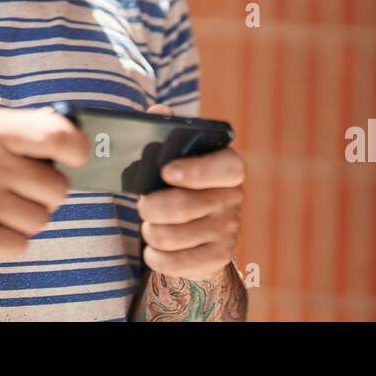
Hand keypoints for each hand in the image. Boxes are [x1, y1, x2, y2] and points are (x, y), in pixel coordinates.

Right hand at [0, 107, 89, 265]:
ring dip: (22, 220)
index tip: (72, 159)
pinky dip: (5, 243)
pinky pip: (21, 245)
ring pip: (41, 219)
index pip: (59, 134)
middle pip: (58, 187)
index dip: (75, 150)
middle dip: (41, 194)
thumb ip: (17, 130)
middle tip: (12, 192)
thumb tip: (68, 132)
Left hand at [137, 103, 245, 280]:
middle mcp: (233, 198)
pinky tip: (154, 247)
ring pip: (172, 236)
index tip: (166, 172)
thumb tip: (158, 112)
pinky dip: (155, 256)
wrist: (201, 232)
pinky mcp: (218, 258)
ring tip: (150, 224)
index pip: (224, 167)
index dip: (195, 170)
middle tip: (143, 204)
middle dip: (151, 206)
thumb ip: (168, 132)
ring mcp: (229, 231)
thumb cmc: (182, 184)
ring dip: (150, 231)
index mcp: (228, 166)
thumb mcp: (177, 156)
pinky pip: (174, 263)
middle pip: (183, 207)